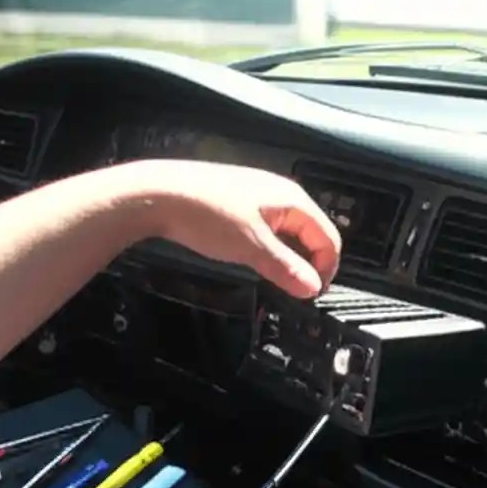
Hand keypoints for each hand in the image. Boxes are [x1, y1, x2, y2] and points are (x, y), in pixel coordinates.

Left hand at [119, 160, 341, 297]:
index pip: (328, 237)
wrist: (158, 194)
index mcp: (292, 198)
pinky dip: (270, 248)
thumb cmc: (207, 214)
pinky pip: (269, 229)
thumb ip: (286, 268)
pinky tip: (253, 259)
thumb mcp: (251, 247)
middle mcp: (280, 193)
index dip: (326, 268)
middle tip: (295, 290)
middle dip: (309, 263)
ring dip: (288, 257)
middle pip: (311, 233)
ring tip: (274, 277)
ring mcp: (260, 196)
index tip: (312, 294)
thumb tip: (313, 288)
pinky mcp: (240, 203)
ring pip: (289, 233)